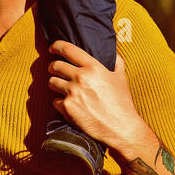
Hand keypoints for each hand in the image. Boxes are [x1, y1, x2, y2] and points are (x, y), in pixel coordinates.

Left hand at [46, 41, 153, 158]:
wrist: (120, 128)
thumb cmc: (122, 103)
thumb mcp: (121, 78)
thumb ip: (116, 62)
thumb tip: (113, 53)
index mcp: (93, 67)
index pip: (68, 49)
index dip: (57, 46)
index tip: (53, 48)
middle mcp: (80, 77)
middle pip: (55, 66)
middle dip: (53, 67)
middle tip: (55, 70)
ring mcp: (72, 92)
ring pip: (52, 82)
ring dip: (55, 84)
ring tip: (62, 88)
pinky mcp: (67, 107)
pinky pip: (55, 101)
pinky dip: (60, 103)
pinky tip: (69, 105)